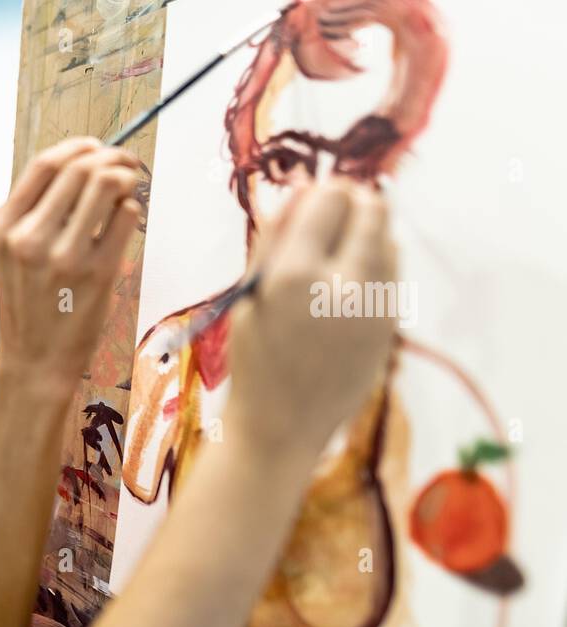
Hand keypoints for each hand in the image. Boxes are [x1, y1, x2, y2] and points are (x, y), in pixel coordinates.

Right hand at [0, 137, 147, 389]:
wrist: (34, 362)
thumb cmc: (29, 304)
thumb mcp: (10, 256)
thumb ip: (33, 213)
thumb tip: (82, 163)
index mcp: (2, 229)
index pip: (45, 165)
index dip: (79, 147)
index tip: (97, 146)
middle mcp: (28, 239)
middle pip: (79, 168)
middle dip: (111, 156)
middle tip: (127, 162)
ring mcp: (63, 257)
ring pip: (106, 184)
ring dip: (126, 176)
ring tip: (131, 183)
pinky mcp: (96, 274)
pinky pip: (126, 217)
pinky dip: (132, 209)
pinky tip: (125, 220)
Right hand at [225, 177, 397, 452]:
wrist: (282, 426)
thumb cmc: (253, 359)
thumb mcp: (250, 296)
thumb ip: (275, 238)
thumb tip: (302, 185)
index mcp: (295, 275)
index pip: (331, 196)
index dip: (321, 194)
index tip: (310, 207)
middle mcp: (343, 285)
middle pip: (372, 208)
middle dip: (354, 204)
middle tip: (331, 222)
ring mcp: (375, 306)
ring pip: (389, 238)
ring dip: (367, 235)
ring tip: (335, 262)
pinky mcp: (391, 325)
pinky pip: (393, 273)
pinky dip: (375, 267)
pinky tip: (346, 290)